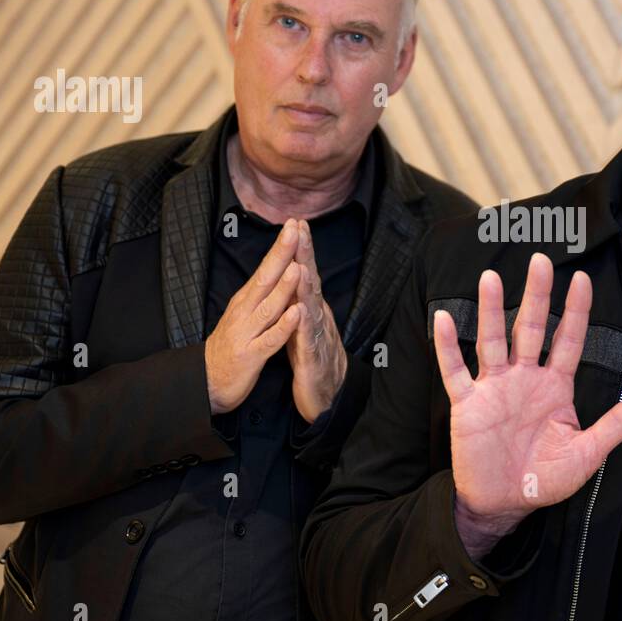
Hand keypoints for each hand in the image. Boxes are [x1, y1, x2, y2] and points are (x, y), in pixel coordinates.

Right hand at [204, 218, 302, 413]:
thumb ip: (263, 294)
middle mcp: (244, 311)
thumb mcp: (245, 314)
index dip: (279, 246)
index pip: (265, 267)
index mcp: (246, 300)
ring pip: (268, 307)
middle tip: (294, 230)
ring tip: (298, 268)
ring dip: (284, 287)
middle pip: (265, 278)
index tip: (294, 224)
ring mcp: (246, 332)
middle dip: (281, 254)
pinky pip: (270, 339)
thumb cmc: (232, 345)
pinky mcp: (251, 355)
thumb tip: (280, 268)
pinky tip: (296, 314)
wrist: (207, 381)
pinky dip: (283, 326)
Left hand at [288, 219, 346, 423]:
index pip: (305, 274)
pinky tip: (301, 310)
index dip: (301, 249)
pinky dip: (305, 324)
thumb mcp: (303, 325)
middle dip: (306, 255)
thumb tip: (297, 276)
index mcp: (311, 310)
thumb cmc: (313, 360)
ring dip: (307, 286)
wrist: (326, 398)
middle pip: (312, 282)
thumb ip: (300, 302)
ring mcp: (318, 337)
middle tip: (300, 228)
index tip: (295, 222)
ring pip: (312, 307)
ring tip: (301, 264)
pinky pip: (309, 339)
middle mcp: (318, 318)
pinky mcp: (313, 359)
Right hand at [433, 253, 621, 557]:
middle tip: (540, 260)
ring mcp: (494, 387)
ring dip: (491, 310)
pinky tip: (442, 319)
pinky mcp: (467, 403)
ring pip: (492, 340)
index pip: (568, 340)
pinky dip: (447, 346)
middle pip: (531, 328)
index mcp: (555, 387)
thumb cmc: (545, 479)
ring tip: (490, 278)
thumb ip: (617, 425)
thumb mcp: (587, 454)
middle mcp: (524, 378)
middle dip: (536, 295)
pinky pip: (455, 370)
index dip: (576, 311)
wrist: (504, 504)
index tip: (582, 279)